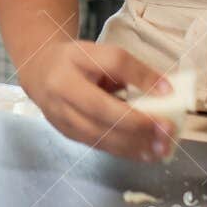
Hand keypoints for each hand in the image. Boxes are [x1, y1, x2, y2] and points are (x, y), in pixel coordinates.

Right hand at [18, 40, 174, 160]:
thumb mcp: (99, 53)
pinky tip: (145, 152)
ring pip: (99, 137)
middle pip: (101, 114)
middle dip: (137, 127)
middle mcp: (61, 97)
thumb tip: (166, 91)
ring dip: (133, 146)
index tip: (167, 98)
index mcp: (70, 69)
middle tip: (168, 133)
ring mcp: (61, 119)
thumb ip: (130, 68)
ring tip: (161, 149)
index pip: (107, 79)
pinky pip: (98, 145)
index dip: (137, 89)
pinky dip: (124, 151)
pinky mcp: (67, 134)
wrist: (38, 71)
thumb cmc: (74, 60)